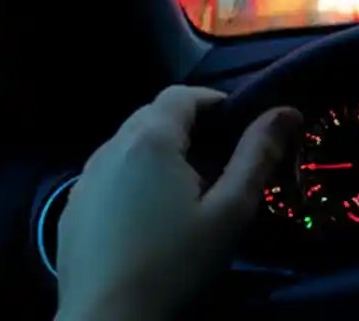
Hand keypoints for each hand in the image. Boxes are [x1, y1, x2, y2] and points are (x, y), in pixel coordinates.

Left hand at [55, 86, 300, 320]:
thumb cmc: (175, 264)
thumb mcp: (229, 211)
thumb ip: (258, 155)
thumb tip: (286, 111)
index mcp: (149, 140)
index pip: (181, 94)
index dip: (213, 101)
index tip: (240, 124)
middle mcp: (110, 148)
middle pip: (152, 115)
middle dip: (188, 125)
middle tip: (221, 158)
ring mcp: (84, 179)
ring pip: (127, 145)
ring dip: (159, 151)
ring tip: (187, 189)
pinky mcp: (71, 209)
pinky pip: (108, 175)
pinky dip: (133, 178)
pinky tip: (149, 217)